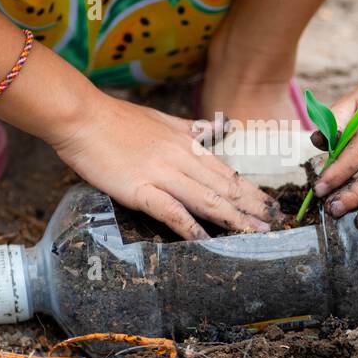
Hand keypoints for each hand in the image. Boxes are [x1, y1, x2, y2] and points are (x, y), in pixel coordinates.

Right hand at [53, 93, 280, 239]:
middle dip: (252, 207)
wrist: (81, 116)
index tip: (269, 204)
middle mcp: (180, 158)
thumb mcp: (160, 118)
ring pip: (206, 199)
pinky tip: (206, 240)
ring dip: (234, 218)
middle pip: (224, 187)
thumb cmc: (115, 119)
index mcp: (186, 143)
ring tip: (255, 234)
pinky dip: (191, 227)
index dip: (251, 190)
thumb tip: (208, 129)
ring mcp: (161, 173)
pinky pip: (170, 211)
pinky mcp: (139, 188)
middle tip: (276, 224)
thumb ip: (186, 128)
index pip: (226, 171)